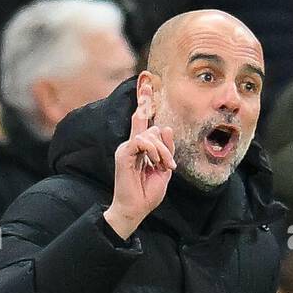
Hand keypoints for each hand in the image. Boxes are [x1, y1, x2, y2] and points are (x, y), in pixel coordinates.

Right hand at [104, 95, 174, 240]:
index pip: (142, 119)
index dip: (144, 100)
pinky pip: (141, 141)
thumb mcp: (164, 170)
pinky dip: (152, 150)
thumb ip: (166, 149)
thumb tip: (165, 126)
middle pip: (151, 127)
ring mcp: (127, 148)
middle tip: (168, 165)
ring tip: (162, 167)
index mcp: (140, 148)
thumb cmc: (147, 194)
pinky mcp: (124, 154)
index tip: (146, 82)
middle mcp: (132, 145)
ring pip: (149, 134)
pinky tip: (154, 163)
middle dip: (165, 145)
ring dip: (161, 151)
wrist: (135, 210)